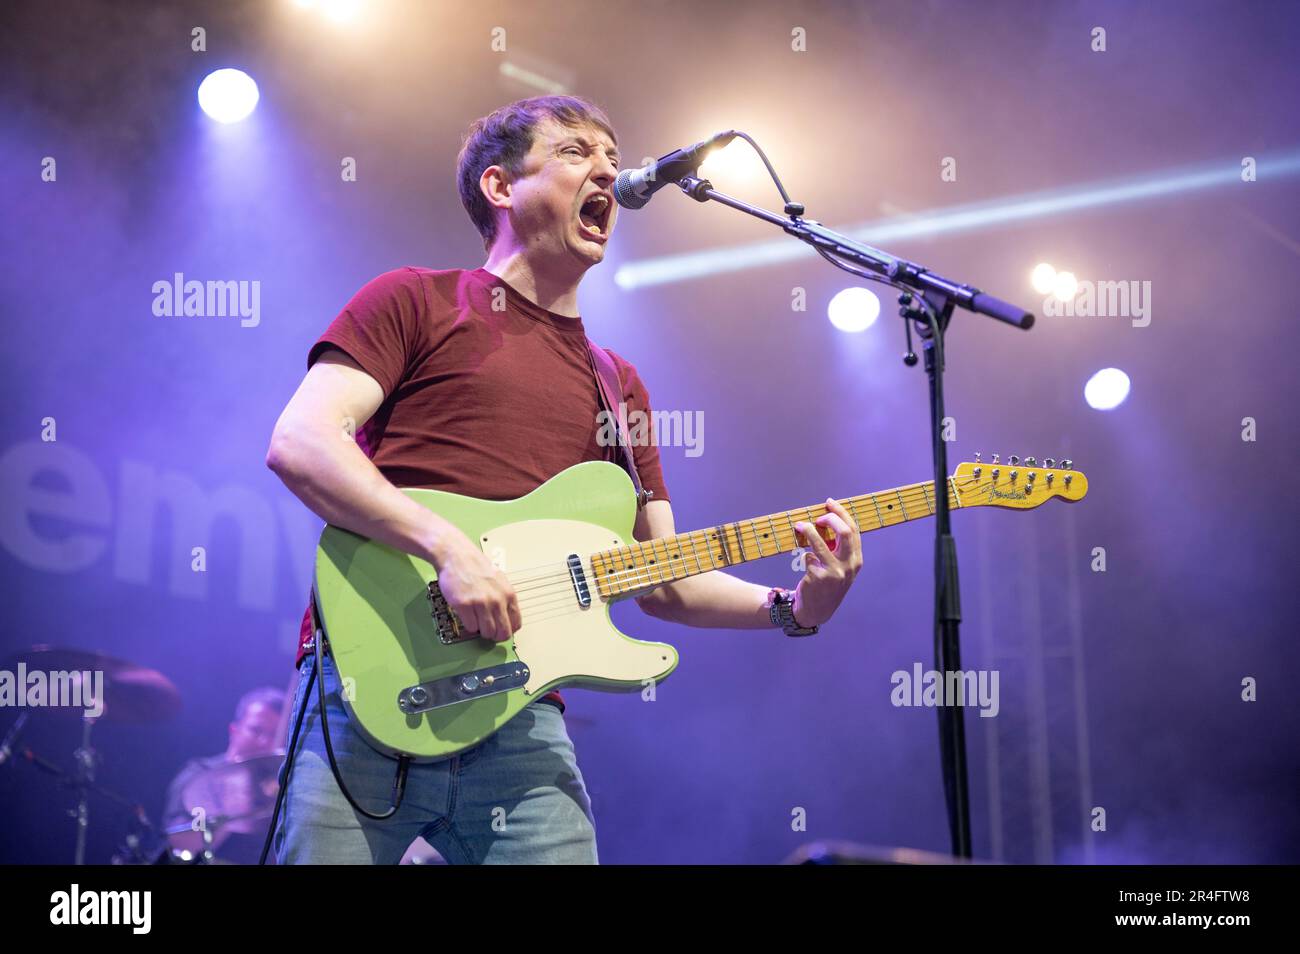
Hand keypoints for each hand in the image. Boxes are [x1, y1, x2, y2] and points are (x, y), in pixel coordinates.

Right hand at [430, 535, 519, 642]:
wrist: (456, 555)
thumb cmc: (475, 566)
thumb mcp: (499, 580)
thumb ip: (504, 598)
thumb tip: (506, 618)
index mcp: (508, 594)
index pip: (516, 624)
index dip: (508, 630)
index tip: (501, 630)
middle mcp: (497, 600)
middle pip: (502, 632)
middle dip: (495, 635)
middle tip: (489, 632)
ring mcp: (481, 603)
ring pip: (486, 632)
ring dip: (481, 631)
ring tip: (477, 621)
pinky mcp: (464, 605)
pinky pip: (470, 627)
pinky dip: (469, 625)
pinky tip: (467, 615)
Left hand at [792, 498, 862, 626]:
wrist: (817, 610)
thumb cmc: (828, 583)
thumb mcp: (841, 567)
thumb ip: (838, 548)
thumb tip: (826, 520)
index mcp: (857, 560)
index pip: (853, 530)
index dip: (841, 513)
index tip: (830, 503)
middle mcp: (849, 566)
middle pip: (844, 532)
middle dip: (831, 518)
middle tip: (818, 517)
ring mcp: (834, 572)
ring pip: (820, 542)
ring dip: (808, 530)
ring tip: (800, 526)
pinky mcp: (818, 577)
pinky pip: (807, 557)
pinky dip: (804, 555)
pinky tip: (805, 562)